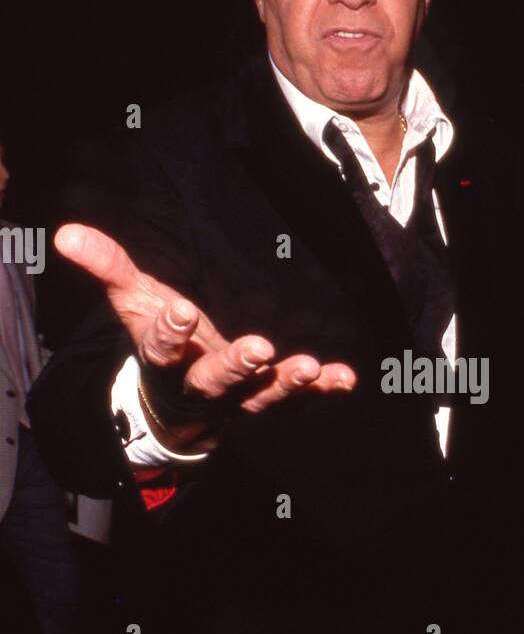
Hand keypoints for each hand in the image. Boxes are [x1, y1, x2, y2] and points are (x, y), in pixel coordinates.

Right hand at [55, 224, 356, 448]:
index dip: (172, 334)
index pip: (162, 349)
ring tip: (309, 366)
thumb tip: (68, 233)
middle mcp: (201, 382)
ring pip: (261, 395)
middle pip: (217, 379)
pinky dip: (321, 390)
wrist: (179, 393)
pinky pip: (297, 399)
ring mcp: (238, 395)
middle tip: (260, 348)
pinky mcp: (269, 397)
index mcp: (165, 359)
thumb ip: (109, 267)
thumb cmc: (158, 331)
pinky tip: (345, 378)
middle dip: (238, 366)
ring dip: (286, 383)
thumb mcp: (132, 300)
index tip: (183, 312)